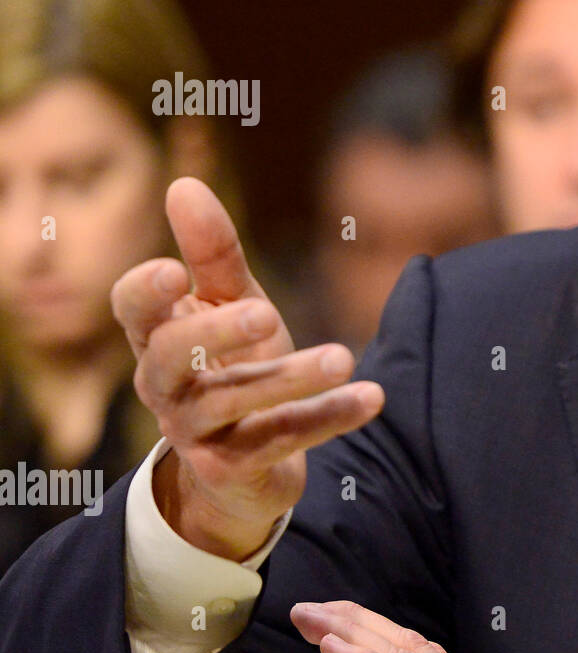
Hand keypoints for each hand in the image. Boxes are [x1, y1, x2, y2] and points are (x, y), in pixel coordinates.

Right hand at [111, 177, 385, 558]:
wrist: (242, 469)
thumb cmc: (232, 365)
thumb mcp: (230, 306)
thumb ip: (213, 253)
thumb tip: (183, 183)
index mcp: (155, 338)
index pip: (131, 310)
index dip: (144, 292)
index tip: (175, 271)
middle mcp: (164, 386)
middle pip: (170, 357)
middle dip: (217, 333)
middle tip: (267, 313)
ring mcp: (195, 431)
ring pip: (233, 403)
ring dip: (291, 379)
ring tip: (343, 357)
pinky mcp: (234, 467)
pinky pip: (283, 438)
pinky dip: (329, 417)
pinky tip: (371, 396)